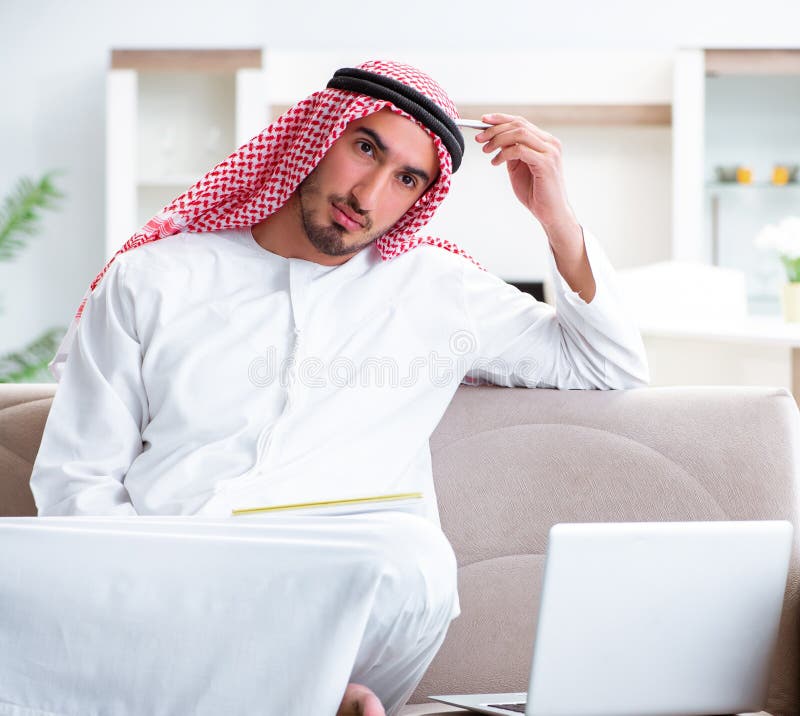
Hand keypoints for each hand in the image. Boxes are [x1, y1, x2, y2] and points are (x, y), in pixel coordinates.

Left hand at [475, 113, 576, 229]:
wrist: (551, 213)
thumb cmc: (536, 193)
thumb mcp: (519, 168)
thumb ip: (511, 152)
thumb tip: (496, 139)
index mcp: (545, 141)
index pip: (521, 122)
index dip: (501, 119)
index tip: (483, 120)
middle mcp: (550, 143)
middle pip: (519, 124)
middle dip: (495, 129)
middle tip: (479, 138)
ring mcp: (550, 151)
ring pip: (519, 134)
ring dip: (498, 139)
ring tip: (486, 150)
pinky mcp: (546, 163)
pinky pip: (520, 150)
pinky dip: (504, 154)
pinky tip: (496, 162)